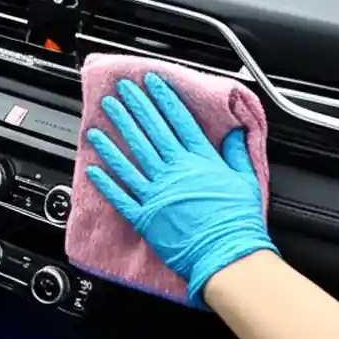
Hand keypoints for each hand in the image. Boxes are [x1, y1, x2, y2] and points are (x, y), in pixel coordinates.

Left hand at [85, 72, 276, 304]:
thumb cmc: (237, 221)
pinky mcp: (145, 216)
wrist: (227, 255)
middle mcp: (174, 171)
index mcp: (199, 160)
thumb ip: (237, 153)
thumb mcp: (245, 180)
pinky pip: (120, 195)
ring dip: (114, 136)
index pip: (178, 121)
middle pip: (150, 132)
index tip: (152, 82)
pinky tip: (93, 167)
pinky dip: (105, 181)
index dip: (163, 99)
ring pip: (130, 158)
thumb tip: (236, 132)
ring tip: (101, 118)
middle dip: (134, 107)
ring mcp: (156, 193)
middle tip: (120, 89)